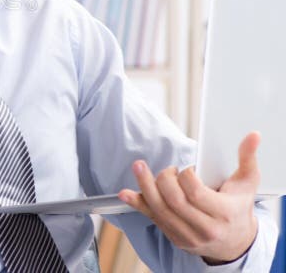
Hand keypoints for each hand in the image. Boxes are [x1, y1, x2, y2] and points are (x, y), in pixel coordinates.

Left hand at [118, 132, 260, 263]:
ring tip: (139, 167)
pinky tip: (125, 193)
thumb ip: (248, 158)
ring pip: (160, 210)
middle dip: (164, 179)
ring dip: (145, 186)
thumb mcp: (247, 184)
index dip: (185, 175)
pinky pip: (152, 219)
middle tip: (168, 169)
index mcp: (224, 214)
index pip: (195, 192)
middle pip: (174, 201)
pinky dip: (137, 204)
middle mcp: (206, 229)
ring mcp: (188, 236)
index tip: (188, 168)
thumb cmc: (238, 208)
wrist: (236, 243)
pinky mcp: (175, 238)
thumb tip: (253, 135)